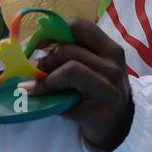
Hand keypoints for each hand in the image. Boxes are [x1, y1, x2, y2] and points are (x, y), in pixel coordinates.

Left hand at [22, 17, 133, 151]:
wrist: (120, 125)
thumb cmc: (100, 89)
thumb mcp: (95, 65)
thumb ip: (73, 52)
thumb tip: (31, 45)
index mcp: (111, 49)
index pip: (79, 26)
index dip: (53, 31)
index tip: (40, 44)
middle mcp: (113, 66)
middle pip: (67, 50)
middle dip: (46, 60)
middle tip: (37, 71)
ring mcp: (108, 90)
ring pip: (69, 70)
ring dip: (45, 79)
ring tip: (37, 85)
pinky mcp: (98, 113)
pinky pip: (64, 99)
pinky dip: (46, 97)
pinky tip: (40, 99)